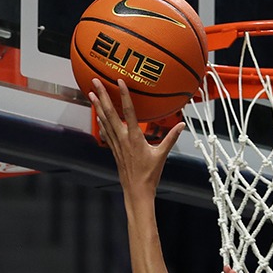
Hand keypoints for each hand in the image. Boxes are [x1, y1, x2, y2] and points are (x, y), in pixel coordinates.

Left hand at [89, 79, 184, 199]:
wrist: (136, 190)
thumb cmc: (149, 175)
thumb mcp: (162, 155)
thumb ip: (171, 138)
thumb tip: (182, 125)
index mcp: (135, 137)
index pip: (129, 111)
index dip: (124, 95)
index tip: (119, 82)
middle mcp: (122, 138)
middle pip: (110, 113)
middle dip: (102, 96)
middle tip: (95, 81)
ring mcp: (116, 144)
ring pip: (104, 121)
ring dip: (97, 106)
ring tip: (90, 93)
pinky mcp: (113, 150)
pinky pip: (105, 132)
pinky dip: (100, 122)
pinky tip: (97, 115)